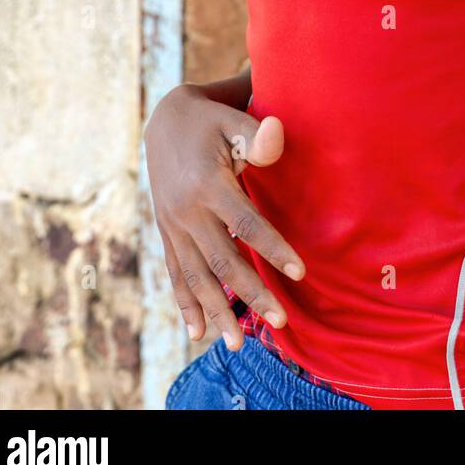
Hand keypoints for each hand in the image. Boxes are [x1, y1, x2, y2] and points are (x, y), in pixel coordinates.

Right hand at [144, 82, 305, 349]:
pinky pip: (175, 273)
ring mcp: (173, 225)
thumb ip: (257, 135)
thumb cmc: (211, 119)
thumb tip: (277, 134)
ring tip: (238, 345)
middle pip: (222, 259)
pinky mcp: (166, 232)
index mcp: (208, 183)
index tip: (300, 272)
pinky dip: (185, 304)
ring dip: (217, 311)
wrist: (163, 120)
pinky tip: (197, 332)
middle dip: (251, 293)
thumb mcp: (232, 118)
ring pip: (197, 276)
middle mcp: (186, 210)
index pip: (246, 222)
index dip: (273, 247)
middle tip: (281, 322)